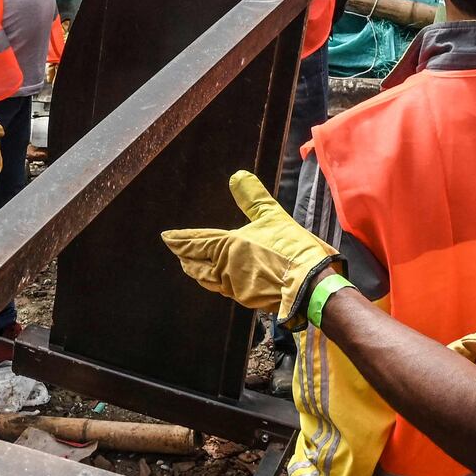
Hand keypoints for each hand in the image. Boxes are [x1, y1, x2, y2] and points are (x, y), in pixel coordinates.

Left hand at [160, 171, 339, 326]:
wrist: (309, 284)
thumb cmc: (291, 249)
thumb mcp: (272, 217)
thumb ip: (253, 198)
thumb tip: (237, 176)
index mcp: (227, 246)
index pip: (196, 242)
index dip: (180, 240)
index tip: (167, 238)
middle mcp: (225, 268)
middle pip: (196, 264)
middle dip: (186, 259)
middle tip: (179, 255)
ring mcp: (234, 287)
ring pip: (208, 280)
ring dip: (198, 273)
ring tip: (192, 268)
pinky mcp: (247, 299)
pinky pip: (225, 290)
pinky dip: (217, 283)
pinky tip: (222, 282)